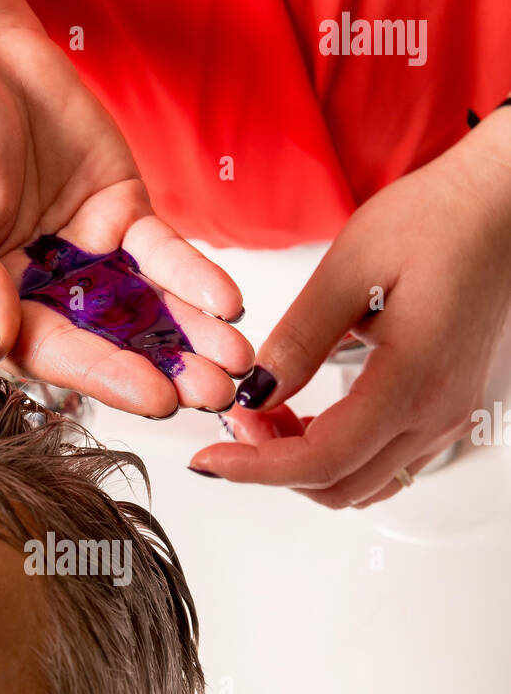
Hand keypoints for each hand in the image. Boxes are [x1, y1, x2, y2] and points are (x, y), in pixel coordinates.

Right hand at [0, 29, 253, 416]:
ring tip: (237, 362)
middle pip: (105, 342)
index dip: (103, 376)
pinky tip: (227, 301)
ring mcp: (83, 258)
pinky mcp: (121, 218)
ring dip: (191, 337)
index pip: (48, 351)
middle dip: (161, 368)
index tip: (153, 396)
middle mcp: (36, 292)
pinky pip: (164, 255)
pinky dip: (196, 277)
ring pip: (143, 308)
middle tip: (214, 392)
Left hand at [189, 111, 510, 505]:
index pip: (322, 459)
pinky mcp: (446, 411)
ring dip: (304, 466)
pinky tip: (307, 416)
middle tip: (238, 416)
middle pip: (338, 485)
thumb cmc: (439, 220)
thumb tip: (256, 392)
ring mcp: (447, 419)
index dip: (256, 468)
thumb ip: (300, 338)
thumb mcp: (351, 264)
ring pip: (361, 484)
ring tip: (268, 413)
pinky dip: (336, 457)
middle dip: (273, 465)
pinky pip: (385, 464)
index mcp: (413, 380)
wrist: (499, 208)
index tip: (211, 459)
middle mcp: (437, 413)